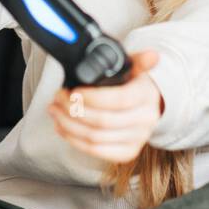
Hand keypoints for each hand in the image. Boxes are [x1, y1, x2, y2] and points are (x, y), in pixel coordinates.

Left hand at [46, 49, 163, 162]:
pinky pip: (96, 151)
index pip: (118, 100)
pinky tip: (63, 127)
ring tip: (55, 110)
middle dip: (73, 110)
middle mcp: (145, 120)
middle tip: (58, 98)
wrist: (146, 106)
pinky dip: (74, 140)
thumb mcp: (136, 69)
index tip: (72, 91)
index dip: (91, 97)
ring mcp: (137, 138)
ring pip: (95, 137)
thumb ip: (139, 60)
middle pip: (102, 121)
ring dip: (68, 124)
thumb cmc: (134, 85)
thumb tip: (152, 56)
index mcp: (147, 96)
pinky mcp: (128, 152)